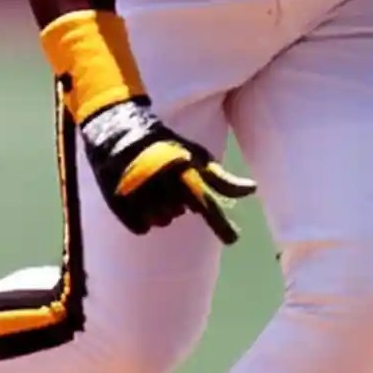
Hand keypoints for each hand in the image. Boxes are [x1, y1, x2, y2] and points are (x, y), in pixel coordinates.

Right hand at [80, 100, 255, 242]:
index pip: (206, 204)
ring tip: (149, 186)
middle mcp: (162, 183)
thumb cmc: (165, 146)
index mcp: (183, 171)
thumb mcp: (196, 157)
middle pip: (179, 215)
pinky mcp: (119, 203)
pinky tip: (136, 198)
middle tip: (164, 181)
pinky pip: (141, 227)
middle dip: (175, 202)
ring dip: (158, 210)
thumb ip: (221, 179)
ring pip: (160, 222)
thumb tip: (253, 190)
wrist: (119, 132)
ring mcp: (139, 194)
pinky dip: (141, 218)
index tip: (233, 240)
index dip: (220, 224)